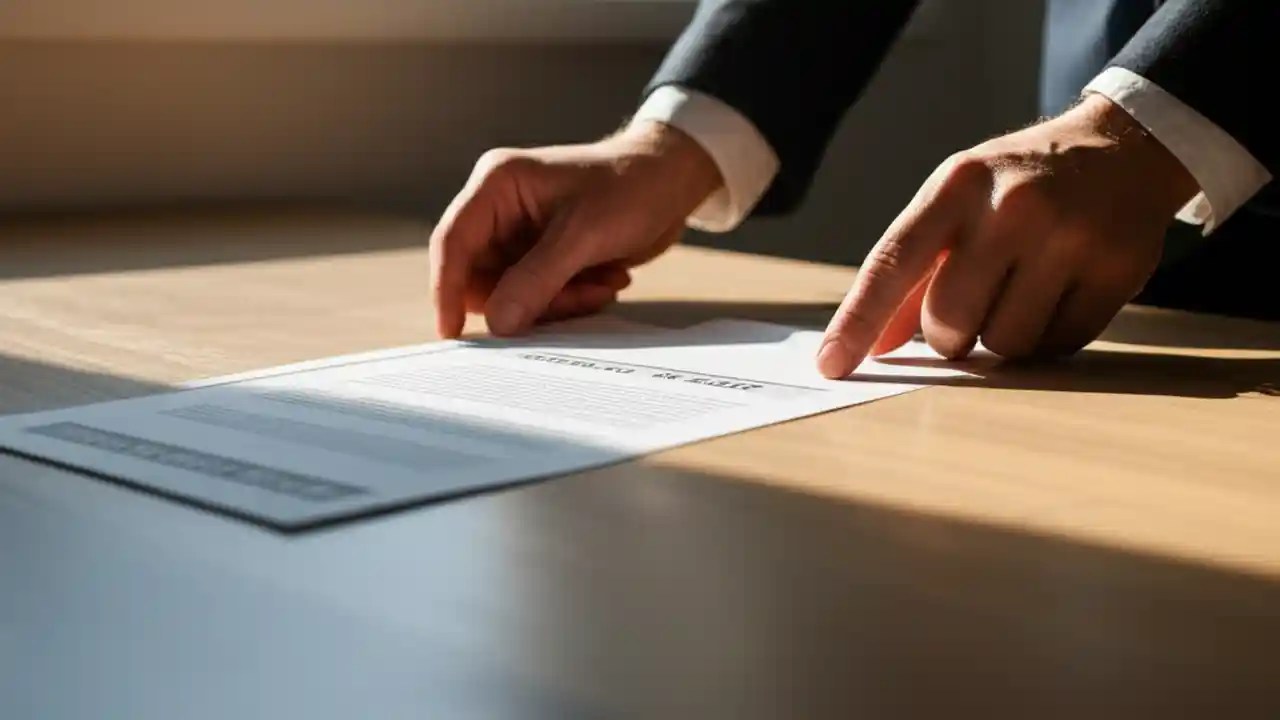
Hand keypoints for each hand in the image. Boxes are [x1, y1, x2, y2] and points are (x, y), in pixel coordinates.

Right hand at [429, 121, 721, 337]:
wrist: (673, 182)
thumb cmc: (631, 188)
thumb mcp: (584, 235)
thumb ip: (537, 279)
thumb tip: (498, 323)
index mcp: (498, 185)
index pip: (452, 242)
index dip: (446, 290)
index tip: (452, 333)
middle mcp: (501, 209)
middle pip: (481, 277)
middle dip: (526, 300)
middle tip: (574, 299)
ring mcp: (522, 234)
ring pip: (512, 295)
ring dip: (556, 303)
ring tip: (599, 286)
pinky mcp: (543, 255)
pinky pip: (538, 297)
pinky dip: (571, 299)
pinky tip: (606, 280)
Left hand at [816, 93, 1198, 377]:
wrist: (1124, 147)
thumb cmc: (1016, 186)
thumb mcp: (955, 204)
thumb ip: (910, 274)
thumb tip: (874, 347)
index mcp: (956, 187)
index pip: (892, 263)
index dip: (857, 321)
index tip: (831, 365)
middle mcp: (1011, 208)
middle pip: (949, 320)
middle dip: (949, 333)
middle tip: (970, 307)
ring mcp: (1069, 238)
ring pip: (1004, 343)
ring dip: (1002, 337)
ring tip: (1020, 292)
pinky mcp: (1117, 271)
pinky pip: (1059, 346)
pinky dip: (1049, 337)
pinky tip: (1059, 295)